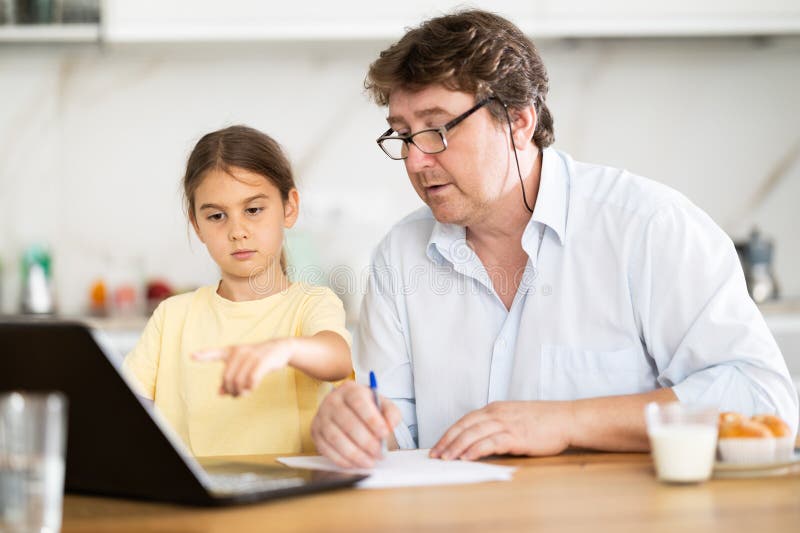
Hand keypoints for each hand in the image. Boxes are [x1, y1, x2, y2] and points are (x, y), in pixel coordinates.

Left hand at [192, 339, 292, 396]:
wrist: (279, 348)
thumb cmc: (258, 359)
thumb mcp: (243, 366)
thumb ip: (230, 379)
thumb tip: (220, 393)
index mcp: (232, 351)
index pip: (215, 353)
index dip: (203, 355)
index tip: (192, 356)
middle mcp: (239, 352)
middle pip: (227, 378)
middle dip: (230, 390)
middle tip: (236, 394)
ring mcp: (250, 356)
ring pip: (238, 381)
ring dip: (240, 392)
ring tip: (244, 393)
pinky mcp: (261, 361)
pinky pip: (251, 380)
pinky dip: (250, 388)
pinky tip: (251, 389)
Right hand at [311, 381, 401, 468]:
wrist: (348, 410)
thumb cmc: (368, 408)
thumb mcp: (383, 405)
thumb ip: (391, 413)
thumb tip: (390, 426)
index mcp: (350, 390)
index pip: (358, 402)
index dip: (372, 419)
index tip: (384, 433)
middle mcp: (332, 401)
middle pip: (347, 422)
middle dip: (366, 441)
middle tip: (379, 453)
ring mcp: (321, 416)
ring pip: (335, 438)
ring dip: (354, 454)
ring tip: (369, 462)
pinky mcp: (315, 432)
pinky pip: (326, 449)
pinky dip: (341, 459)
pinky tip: (354, 463)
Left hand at [430, 401, 573, 460]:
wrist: (567, 419)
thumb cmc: (544, 421)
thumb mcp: (514, 417)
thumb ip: (497, 425)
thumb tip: (480, 441)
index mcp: (495, 409)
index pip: (465, 420)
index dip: (449, 433)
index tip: (438, 445)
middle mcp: (497, 414)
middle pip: (464, 426)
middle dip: (447, 441)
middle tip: (435, 454)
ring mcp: (506, 424)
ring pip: (473, 434)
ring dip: (457, 447)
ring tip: (446, 458)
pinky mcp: (516, 436)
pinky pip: (490, 442)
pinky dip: (476, 450)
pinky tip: (466, 458)